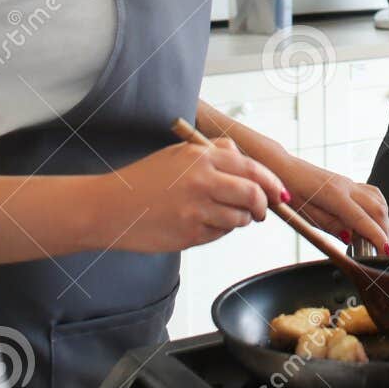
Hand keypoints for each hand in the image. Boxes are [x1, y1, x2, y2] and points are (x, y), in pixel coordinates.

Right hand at [95, 138, 285, 253]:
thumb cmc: (143, 181)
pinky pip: (219, 234)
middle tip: (262, 211)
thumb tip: (245, 159)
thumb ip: (215, 153)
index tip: (279, 194)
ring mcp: (196, 209)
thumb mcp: (179, 155)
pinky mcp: (190, 233)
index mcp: (201, 157)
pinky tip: (200, 223)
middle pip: (254, 195)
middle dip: (264, 207)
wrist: (108, 207)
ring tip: (221, 215)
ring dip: (240, 220)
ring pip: (240, 218)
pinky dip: (218, 231)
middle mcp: (202, 180)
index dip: (272, 184)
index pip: (253, 169)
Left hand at [282, 154, 388, 253]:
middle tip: (382, 250)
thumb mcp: (304, 215)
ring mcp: (347, 182)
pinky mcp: (346, 182)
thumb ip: (329, 225)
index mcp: (334, 195)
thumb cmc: (287, 191)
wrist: (280, 168)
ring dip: (383, 219)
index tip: (386, 251)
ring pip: (378, 199)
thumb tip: (350, 238)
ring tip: (377, 238)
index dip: (377, 237)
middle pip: (378, 208)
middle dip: (384, 231)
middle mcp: (345, 186)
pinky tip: (369, 220)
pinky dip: (377, 209)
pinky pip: (371, 193)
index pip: (363, 219)